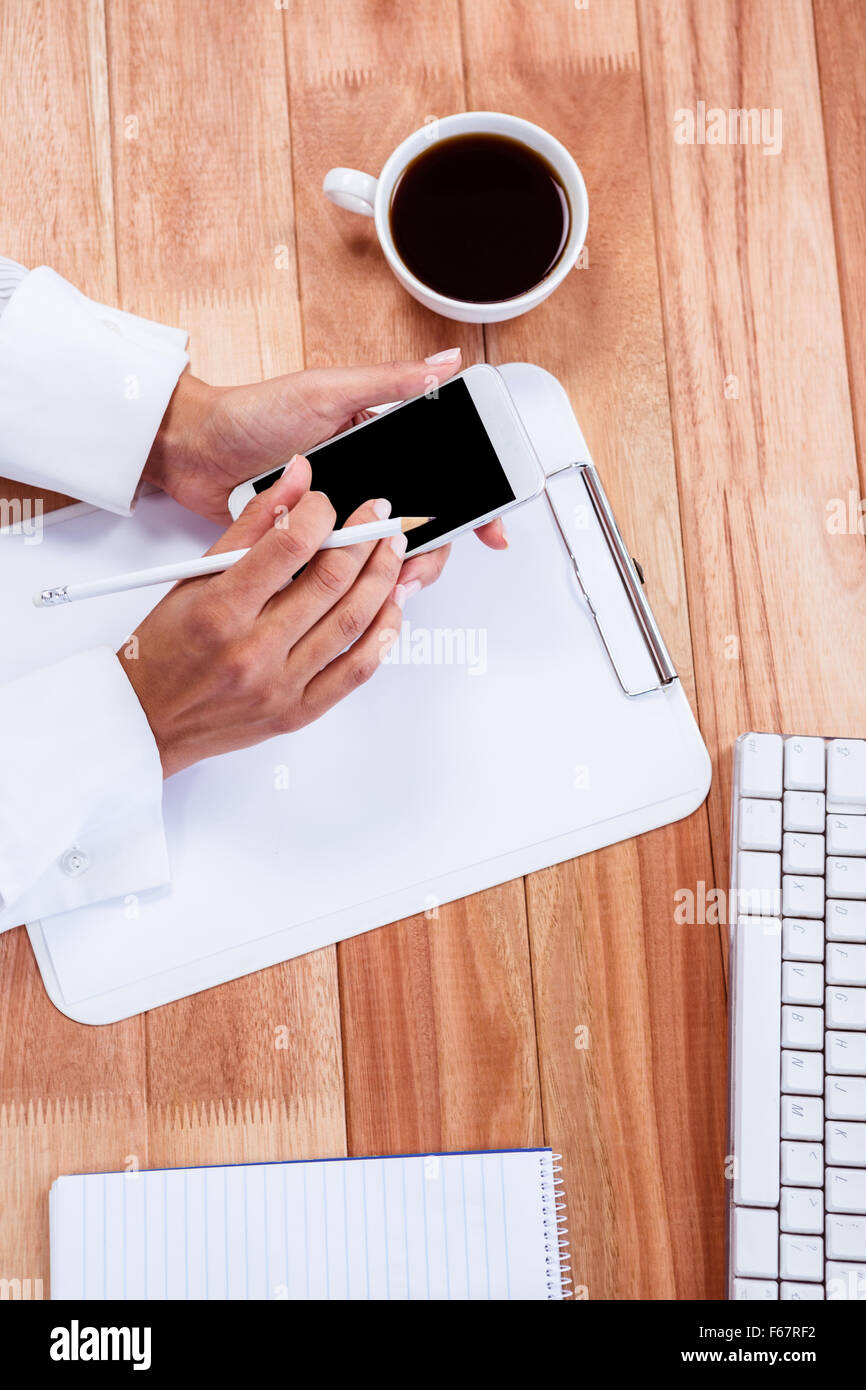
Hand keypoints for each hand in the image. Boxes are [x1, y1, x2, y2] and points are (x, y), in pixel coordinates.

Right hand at [121, 457, 410, 777]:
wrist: (149, 719)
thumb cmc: (165, 649)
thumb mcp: (193, 577)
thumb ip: (250, 525)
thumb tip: (298, 478)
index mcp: (221, 610)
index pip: (290, 546)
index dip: (320, 514)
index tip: (328, 503)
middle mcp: (252, 650)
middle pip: (331, 582)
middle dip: (365, 540)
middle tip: (379, 518)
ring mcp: (279, 686)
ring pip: (352, 623)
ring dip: (383, 580)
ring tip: (392, 552)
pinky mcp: (297, 712)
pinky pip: (356, 671)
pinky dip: (382, 634)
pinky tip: (390, 606)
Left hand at [143, 349, 506, 592]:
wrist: (190, 451)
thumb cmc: (251, 415)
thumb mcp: (326, 392)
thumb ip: (388, 383)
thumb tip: (445, 363)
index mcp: (378, 445)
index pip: (441, 478)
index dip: (472, 505)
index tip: (491, 528)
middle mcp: (363, 484)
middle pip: (421, 526)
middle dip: (432, 551)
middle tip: (421, 566)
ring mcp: (338, 518)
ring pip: (385, 555)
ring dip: (394, 571)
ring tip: (390, 581)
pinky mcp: (310, 545)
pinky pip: (342, 572)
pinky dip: (354, 583)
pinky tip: (357, 590)